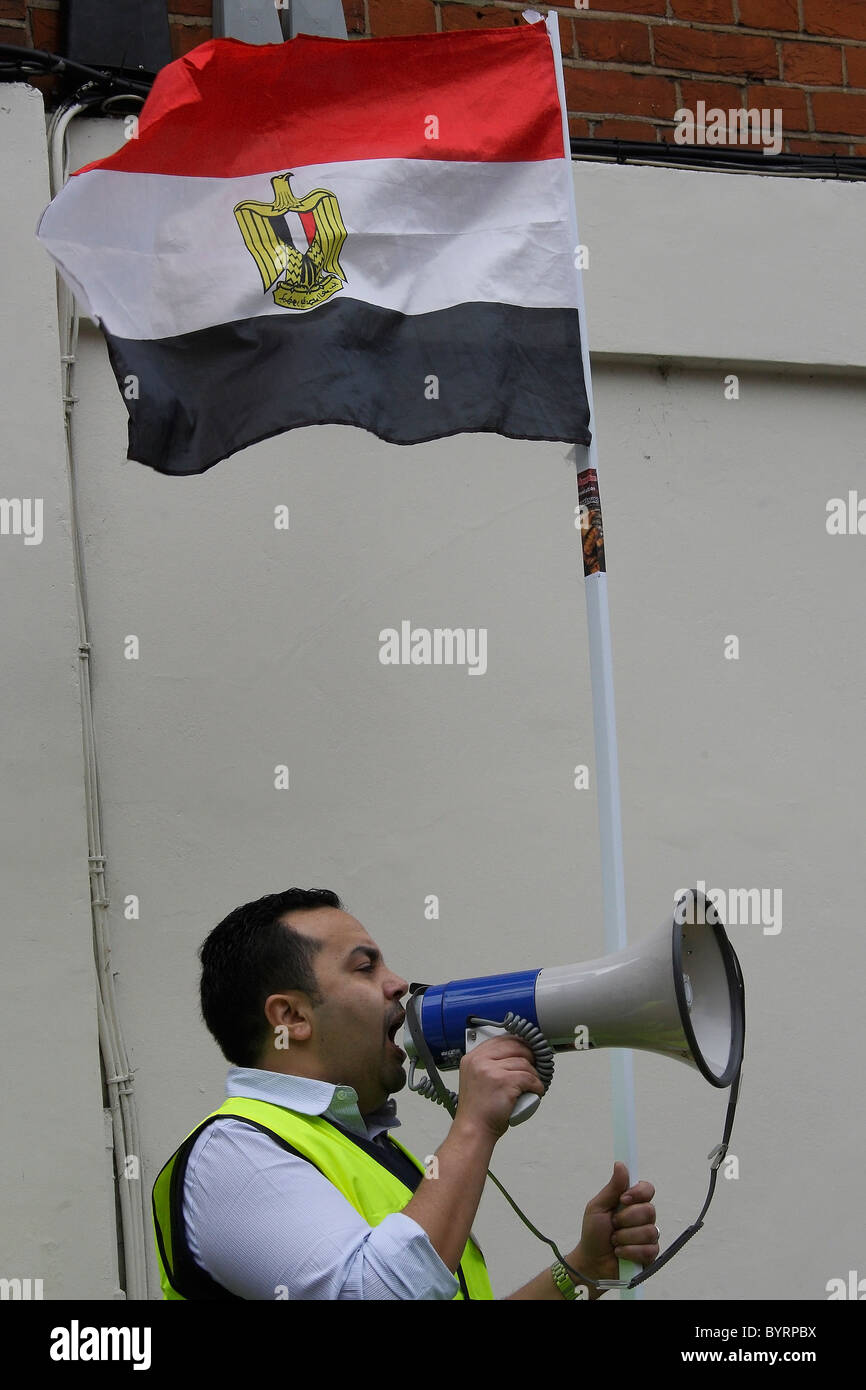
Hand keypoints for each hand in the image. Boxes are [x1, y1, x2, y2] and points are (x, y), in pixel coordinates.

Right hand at [453, 1036, 544, 1140]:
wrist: (473, 1129)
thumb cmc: (478, 1110)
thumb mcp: (476, 1079)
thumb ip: (489, 1065)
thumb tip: (513, 1056)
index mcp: (472, 1058)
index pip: (500, 1040)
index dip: (518, 1043)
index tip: (527, 1050)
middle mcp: (479, 1061)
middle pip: (514, 1046)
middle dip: (529, 1055)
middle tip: (536, 1064)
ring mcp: (491, 1070)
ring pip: (524, 1063)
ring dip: (534, 1074)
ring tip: (534, 1084)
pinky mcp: (504, 1082)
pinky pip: (529, 1078)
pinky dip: (537, 1085)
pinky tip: (536, 1091)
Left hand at [566, 1161, 658, 1292]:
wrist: (591, 1262)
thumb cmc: (593, 1233)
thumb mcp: (598, 1207)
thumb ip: (612, 1188)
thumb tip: (621, 1164)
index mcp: (631, 1203)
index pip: (648, 1189)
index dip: (638, 1193)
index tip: (623, 1199)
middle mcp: (643, 1218)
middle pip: (649, 1210)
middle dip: (626, 1219)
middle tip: (613, 1225)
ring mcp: (648, 1237)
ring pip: (650, 1231)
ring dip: (626, 1237)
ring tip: (614, 1241)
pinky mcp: (650, 1255)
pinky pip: (649, 1250)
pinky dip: (630, 1251)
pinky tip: (620, 1252)